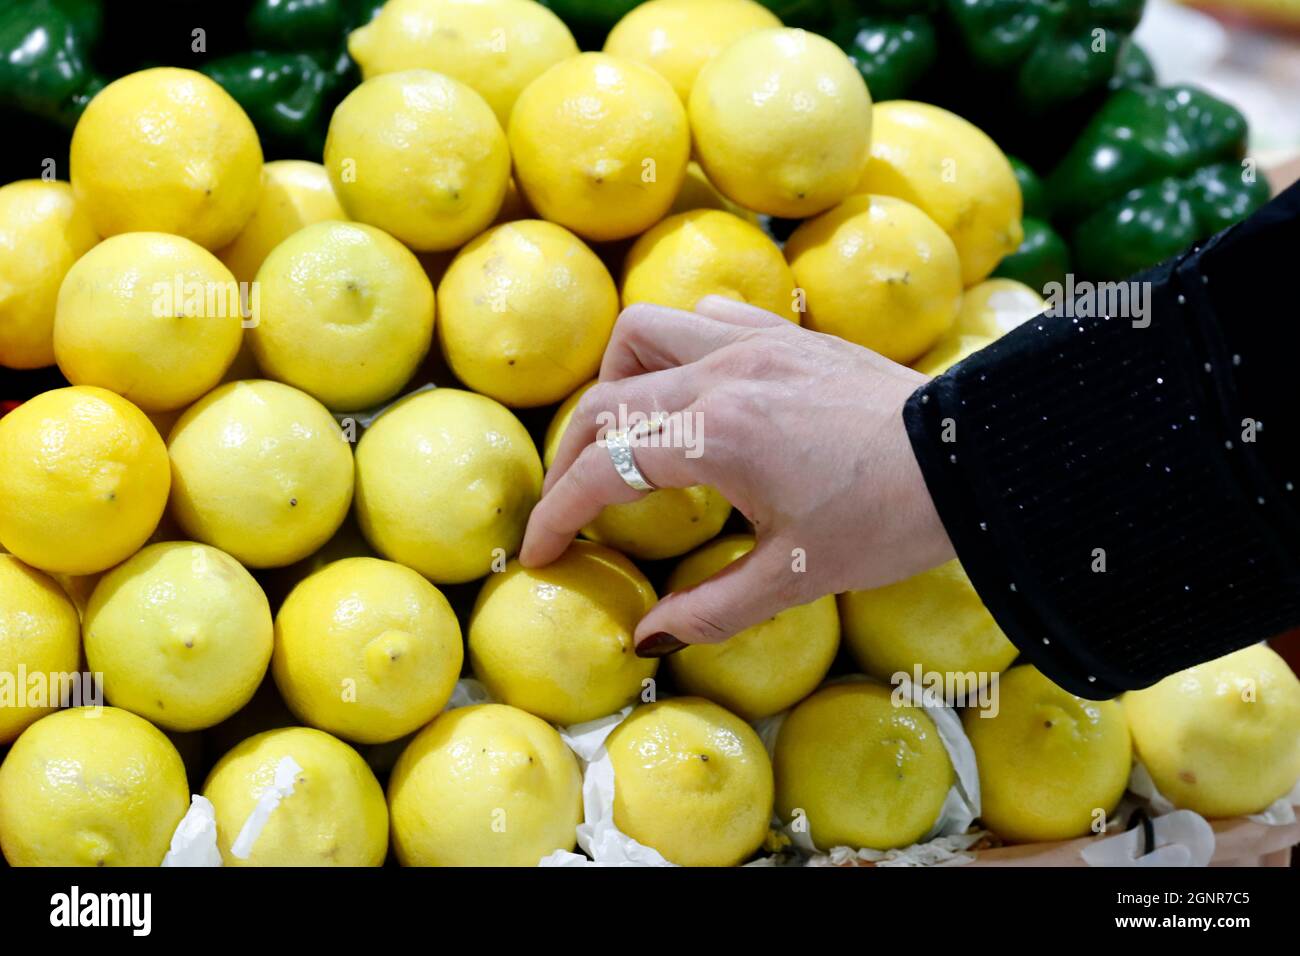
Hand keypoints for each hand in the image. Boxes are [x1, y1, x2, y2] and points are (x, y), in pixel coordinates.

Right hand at [520, 296, 954, 654]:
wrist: (973, 458)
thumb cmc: (889, 519)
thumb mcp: (795, 577)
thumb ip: (709, 611)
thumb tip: (647, 641)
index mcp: (714, 434)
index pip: (601, 467)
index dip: (557, 514)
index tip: (540, 551)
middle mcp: (721, 373)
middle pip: (605, 399)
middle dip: (572, 456)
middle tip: (573, 508)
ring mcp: (755, 343)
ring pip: (644, 332)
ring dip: (618, 383)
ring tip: (630, 436)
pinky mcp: (788, 334)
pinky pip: (706, 317)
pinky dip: (678, 349)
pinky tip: (696, 393)